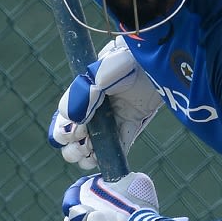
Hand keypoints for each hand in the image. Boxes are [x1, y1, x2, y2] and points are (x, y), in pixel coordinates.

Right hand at [48, 37, 162, 168]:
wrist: (158, 59)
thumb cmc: (128, 59)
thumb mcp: (104, 71)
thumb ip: (86, 92)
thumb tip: (72, 118)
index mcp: (82, 96)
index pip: (64, 121)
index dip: (64, 132)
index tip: (76, 131)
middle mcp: (94, 110)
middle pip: (73, 141)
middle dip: (73, 148)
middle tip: (84, 143)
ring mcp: (113, 119)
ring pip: (92, 149)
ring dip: (88, 157)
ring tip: (93, 152)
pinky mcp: (132, 125)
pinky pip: (119, 147)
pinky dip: (112, 158)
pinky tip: (111, 161)